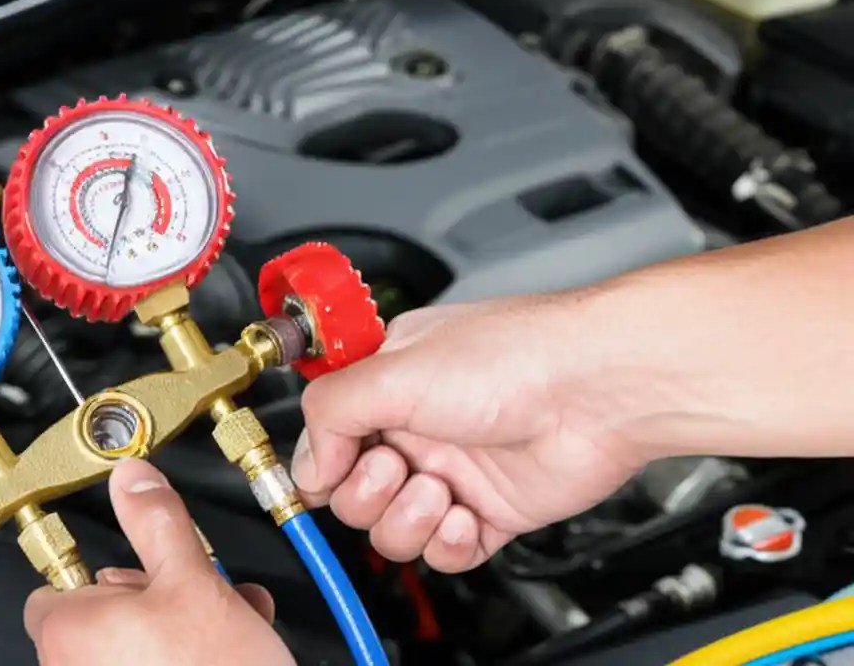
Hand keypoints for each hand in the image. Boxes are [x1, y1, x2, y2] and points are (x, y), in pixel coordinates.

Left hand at [24, 459, 293, 665]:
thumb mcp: (193, 582)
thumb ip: (157, 523)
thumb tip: (131, 480)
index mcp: (69, 632)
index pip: (55, 590)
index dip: (105, 576)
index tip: (142, 570)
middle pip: (102, 618)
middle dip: (159, 599)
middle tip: (204, 593)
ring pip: (133, 649)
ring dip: (181, 629)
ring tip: (235, 624)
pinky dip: (180, 662)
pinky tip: (232, 653)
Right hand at [291, 218, 853, 572]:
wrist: (600, 389)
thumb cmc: (517, 357)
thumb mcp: (394, 370)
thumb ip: (331, 410)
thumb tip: (309, 462)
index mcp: (388, 381)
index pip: (326, 436)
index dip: (319, 462)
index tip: (322, 476)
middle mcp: (417, 426)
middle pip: (352, 493)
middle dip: (365, 492)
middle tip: (395, 467)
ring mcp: (453, 470)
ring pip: (394, 529)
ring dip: (407, 519)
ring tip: (438, 489)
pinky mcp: (490, 510)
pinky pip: (445, 552)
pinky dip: (448, 543)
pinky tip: (464, 515)